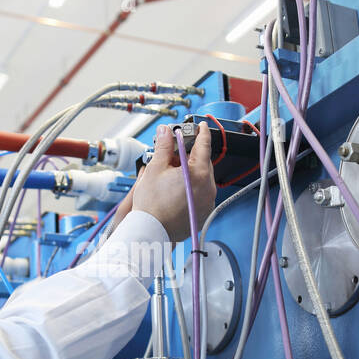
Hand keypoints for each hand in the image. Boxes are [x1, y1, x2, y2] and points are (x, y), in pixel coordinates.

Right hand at [129, 124, 216, 242]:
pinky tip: (176, 188)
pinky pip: (201, 193)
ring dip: (190, 172)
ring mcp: (207, 202)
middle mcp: (208, 188)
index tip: (199, 126)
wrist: (150, 231)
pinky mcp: (203, 212)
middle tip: (173, 153)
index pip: (204, 145)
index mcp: (199, 174)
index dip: (201, 132)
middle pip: (203, 162)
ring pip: (202, 178)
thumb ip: (163, 146)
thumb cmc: (151, 205)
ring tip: (171, 174)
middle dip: (189, 155)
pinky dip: (192, 187)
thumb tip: (165, 132)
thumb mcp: (155, 169)